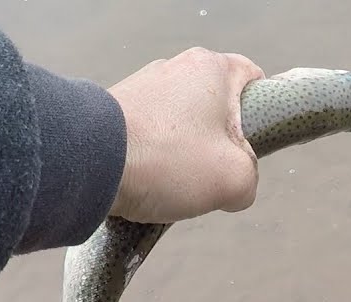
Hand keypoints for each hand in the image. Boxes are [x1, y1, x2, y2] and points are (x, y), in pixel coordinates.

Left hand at [107, 47, 264, 223]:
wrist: (89, 164)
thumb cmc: (166, 160)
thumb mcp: (235, 180)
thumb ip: (250, 179)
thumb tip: (238, 185)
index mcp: (211, 69)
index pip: (253, 78)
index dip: (261, 114)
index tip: (251, 146)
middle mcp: (176, 68)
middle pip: (217, 107)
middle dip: (220, 143)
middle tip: (213, 173)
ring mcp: (143, 85)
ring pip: (182, 123)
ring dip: (185, 153)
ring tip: (173, 182)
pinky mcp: (117, 107)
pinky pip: (150, 133)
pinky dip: (154, 156)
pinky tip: (147, 179)